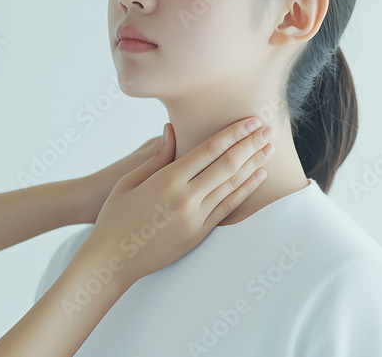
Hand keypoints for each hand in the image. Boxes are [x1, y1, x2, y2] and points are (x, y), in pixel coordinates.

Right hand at [71, 117, 273, 288]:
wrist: (112, 259)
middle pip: (227, 165)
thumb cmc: (116, 216)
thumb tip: (173, 129)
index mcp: (166, 180)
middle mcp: (185, 198)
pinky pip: (228, 209)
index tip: (249, 121)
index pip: (209, 150)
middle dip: (250, 145)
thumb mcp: (129, 181)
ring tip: (268, 149)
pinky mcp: (198, 235)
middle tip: (268, 129)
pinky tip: (257, 177)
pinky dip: (245, 191)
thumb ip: (157, 156)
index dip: (232, 134)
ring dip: (253, 165)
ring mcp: (194, 219)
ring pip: (231, 186)